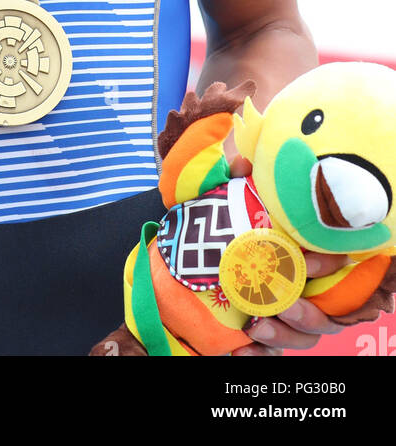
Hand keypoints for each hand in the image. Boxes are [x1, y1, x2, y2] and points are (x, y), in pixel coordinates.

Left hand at [226, 155, 393, 354]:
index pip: (330, 265)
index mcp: (301, 255)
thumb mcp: (225, 198)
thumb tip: (242, 164)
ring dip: (284, 335)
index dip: (328, 265)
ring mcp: (285, 313)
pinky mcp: (265, 335)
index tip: (311, 262)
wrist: (190, 253)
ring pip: (303, 336)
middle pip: (325, 313)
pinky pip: (271, 356)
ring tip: (257, 325)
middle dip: (308, 312)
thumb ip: (236, 179)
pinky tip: (238, 350)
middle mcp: (301, 288)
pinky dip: (259, 356)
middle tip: (284, 302)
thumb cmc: (220, 224)